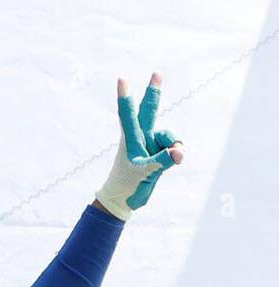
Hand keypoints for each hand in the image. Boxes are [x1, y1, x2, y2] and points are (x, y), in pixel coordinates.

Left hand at [95, 72, 183, 220]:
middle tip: (156, 73)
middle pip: (149, 111)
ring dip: (173, 145)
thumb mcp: (145, 173)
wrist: (124, 199)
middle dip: (154, 93)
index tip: (121, 79)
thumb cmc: (127, 185)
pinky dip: (177, 153)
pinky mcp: (159, 151)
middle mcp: (141, 137)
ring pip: (170, 136)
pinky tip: (175, 160)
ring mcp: (150, 143)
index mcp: (131, 139)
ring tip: (173, 158)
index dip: (126, 97)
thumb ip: (164, 160)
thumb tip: (180, 151)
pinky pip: (174, 147)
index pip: (128, 114)